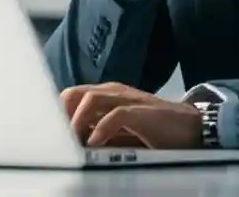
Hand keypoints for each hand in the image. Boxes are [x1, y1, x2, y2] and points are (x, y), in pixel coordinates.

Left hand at [60, 82, 202, 148]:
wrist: (191, 128)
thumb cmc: (155, 132)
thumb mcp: (121, 134)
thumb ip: (98, 134)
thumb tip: (72, 146)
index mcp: (106, 95)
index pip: (70, 96)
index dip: (56, 113)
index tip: (47, 133)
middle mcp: (113, 92)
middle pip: (74, 93)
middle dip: (61, 115)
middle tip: (56, 138)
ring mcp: (127, 99)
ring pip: (90, 99)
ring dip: (76, 122)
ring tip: (72, 142)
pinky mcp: (140, 111)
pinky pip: (114, 115)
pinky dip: (101, 129)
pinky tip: (95, 143)